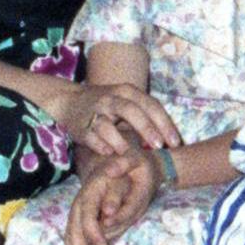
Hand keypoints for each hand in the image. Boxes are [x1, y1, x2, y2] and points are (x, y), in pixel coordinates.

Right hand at [52, 81, 180, 155]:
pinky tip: (108, 153)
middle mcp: (110, 99)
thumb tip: (171, 140)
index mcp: (126, 91)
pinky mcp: (79, 127)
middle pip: (130, 111)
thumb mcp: (127, 102)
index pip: (150, 105)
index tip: (175, 142)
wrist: (69, 101)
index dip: (164, 124)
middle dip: (146, 129)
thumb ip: (147, 117)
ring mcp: (94, 113)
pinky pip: (90, 137)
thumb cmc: (108, 106)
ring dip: (119, 140)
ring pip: (106, 126)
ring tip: (129, 152)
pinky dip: (100, 145)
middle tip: (158, 146)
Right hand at [67, 147, 161, 244]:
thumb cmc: (134, 168)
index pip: (86, 215)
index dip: (93, 233)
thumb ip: (120, 191)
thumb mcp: (134, 173)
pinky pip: (73, 239)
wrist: (126, 161)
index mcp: (93, 189)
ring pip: (70, 237)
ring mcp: (79, 210)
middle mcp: (81, 201)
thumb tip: (107, 213)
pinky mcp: (81, 219)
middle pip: (73, 230)